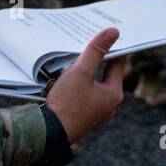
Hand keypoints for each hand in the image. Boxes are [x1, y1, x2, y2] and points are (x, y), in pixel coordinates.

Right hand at [44, 27, 124, 142]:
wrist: (48, 134)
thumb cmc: (67, 103)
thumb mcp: (81, 72)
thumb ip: (96, 51)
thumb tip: (113, 31)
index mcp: (114, 94)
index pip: (117, 63)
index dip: (110, 48)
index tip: (102, 35)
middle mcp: (108, 105)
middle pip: (104, 74)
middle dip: (94, 60)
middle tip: (84, 45)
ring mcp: (95, 113)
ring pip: (92, 85)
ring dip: (83, 74)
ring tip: (71, 62)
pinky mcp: (82, 117)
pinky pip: (83, 95)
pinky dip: (76, 86)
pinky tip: (64, 80)